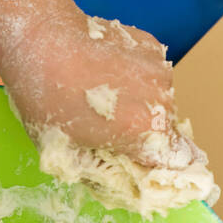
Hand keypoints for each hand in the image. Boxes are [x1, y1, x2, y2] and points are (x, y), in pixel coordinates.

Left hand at [0, 11, 198, 167]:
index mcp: (146, 133)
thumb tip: (120, 184)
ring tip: (101, 97)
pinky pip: (151, 74)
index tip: (152, 171)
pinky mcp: (152, 45)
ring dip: (140, 106)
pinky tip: (104, 72)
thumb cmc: (46, 100)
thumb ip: (100, 173)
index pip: (181, 165)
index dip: (168, 171)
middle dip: (145, 138)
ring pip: (159, 101)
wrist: (41, 38)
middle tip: (109, 131)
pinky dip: (135, 78)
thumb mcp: (64, 154)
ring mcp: (160, 69)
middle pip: (167, 132)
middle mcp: (163, 101)